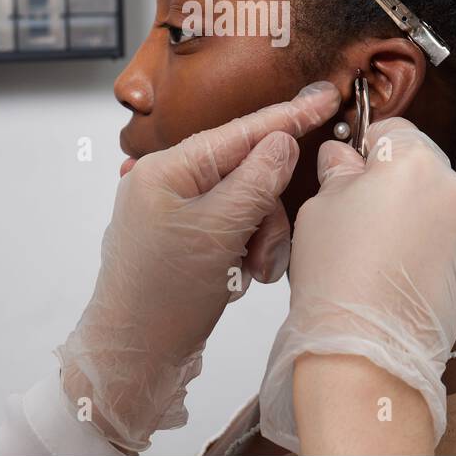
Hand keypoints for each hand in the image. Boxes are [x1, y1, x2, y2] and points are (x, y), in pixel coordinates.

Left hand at [56, 81, 340, 451]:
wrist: (132, 359)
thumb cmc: (162, 297)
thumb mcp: (218, 233)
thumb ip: (256, 181)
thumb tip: (282, 141)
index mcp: (167, 169)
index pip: (240, 132)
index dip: (287, 115)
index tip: (323, 95)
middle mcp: (168, 184)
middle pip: (247, 171)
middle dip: (267, 211)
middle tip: (264, 251)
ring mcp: (175, 214)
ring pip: (245, 205)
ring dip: (259, 238)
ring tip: (251, 273)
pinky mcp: (185, 242)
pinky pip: (232, 229)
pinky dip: (246, 251)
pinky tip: (239, 278)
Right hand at [258, 117, 455, 453]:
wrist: (367, 354)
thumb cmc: (338, 279)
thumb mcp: (320, 207)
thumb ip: (338, 172)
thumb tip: (344, 158)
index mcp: (414, 162)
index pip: (392, 128)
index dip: (365, 147)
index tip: (348, 169)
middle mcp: (454, 188)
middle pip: (419, 164)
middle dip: (390, 180)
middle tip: (355, 214)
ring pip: (434, 201)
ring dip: (410, 213)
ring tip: (373, 252)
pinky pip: (446, 236)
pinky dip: (424, 244)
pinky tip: (392, 271)